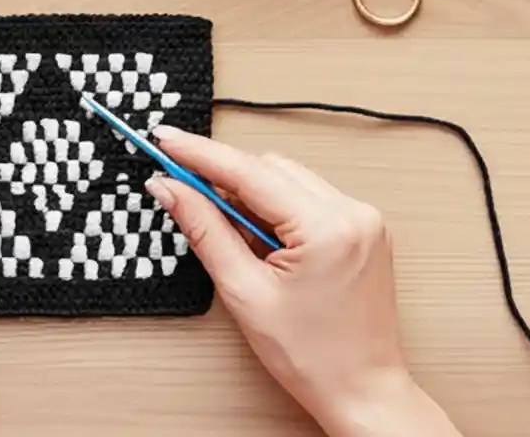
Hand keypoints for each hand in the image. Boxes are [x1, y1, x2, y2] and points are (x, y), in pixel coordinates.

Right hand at [144, 126, 460, 436]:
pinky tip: (261, 240)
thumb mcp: (244, 292)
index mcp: (327, 229)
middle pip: (270, 168)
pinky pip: (308, 198)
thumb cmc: (311, 356)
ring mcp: (363, 219)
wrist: (361, 389)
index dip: (200, 153)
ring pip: (288, 179)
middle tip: (181, 190)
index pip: (249, 172)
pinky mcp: (363, 228)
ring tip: (231, 238)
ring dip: (250, 195)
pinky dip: (276, 209)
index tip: (166, 140)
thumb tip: (171, 190)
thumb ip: (205, 230)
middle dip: (223, 177)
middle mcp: (353, 213)